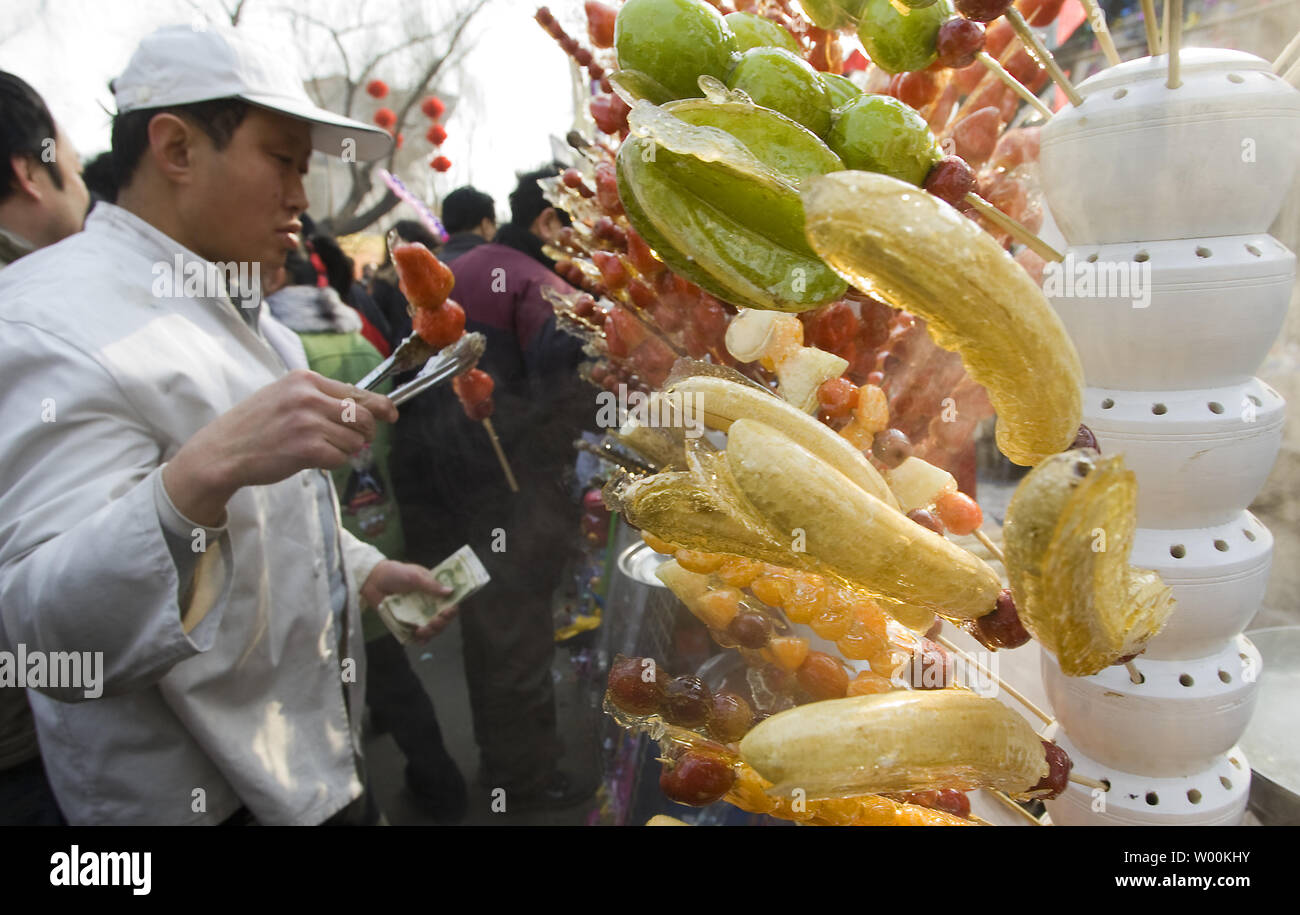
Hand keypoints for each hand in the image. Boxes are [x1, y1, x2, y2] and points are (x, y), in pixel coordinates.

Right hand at [163, 370, 397, 525]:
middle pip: (363, 415)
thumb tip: (364, 409)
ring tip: (318, 449)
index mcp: (305, 379)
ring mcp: (308, 421)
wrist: (222, 451)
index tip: (392, 414)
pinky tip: (311, 459)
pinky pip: (340, 458)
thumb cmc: (254, 426)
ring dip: (344, 450)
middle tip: (358, 441)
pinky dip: (332, 462)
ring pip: (354, 440)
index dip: (380, 406)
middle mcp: (309, 396)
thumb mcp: (284, 396)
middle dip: (366, 432)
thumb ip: (320, 398)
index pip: (356, 392)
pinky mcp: (307, 447)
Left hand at [361, 560, 458, 642]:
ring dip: (432, 632)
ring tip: (422, 630)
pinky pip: (417, 636)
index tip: (447, 612)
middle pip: (443, 620)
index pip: (450, 603)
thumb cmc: (395, 573)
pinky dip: (420, 640)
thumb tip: (450, 591)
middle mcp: (428, 605)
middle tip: (434, 622)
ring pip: (432, 630)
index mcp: (434, 591)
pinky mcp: (406, 624)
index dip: (451, 609)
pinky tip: (418, 637)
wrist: (373, 580)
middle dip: (441, 623)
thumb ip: (431, 585)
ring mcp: (418, 615)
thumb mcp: (415, 576)